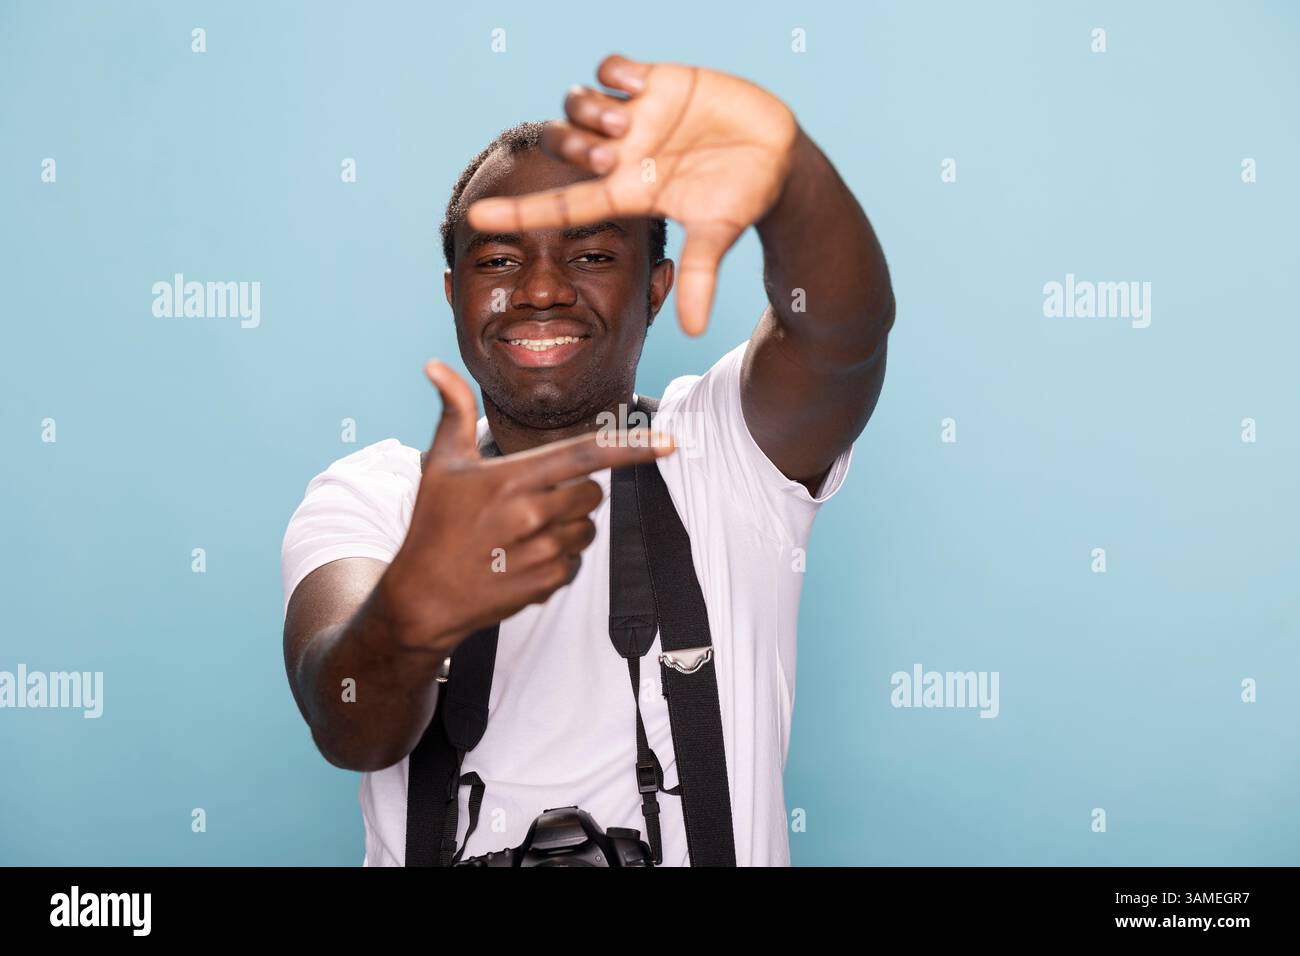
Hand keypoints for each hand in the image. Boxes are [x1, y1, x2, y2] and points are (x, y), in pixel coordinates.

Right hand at [378, 360, 674, 656]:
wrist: (423, 598)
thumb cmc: (432, 524)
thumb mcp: (441, 464)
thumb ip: (454, 411)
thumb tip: (436, 366)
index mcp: (512, 478)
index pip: (586, 455)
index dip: (633, 448)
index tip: (672, 442)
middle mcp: (531, 514)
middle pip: (592, 494)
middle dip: (574, 494)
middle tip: (531, 503)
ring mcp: (540, 552)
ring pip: (587, 529)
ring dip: (566, 527)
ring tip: (522, 534)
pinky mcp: (545, 584)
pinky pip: (575, 563)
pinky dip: (556, 559)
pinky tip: (520, 560)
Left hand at [465, 54, 799, 336]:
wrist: (776, 157)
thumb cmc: (743, 199)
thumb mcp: (717, 235)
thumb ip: (700, 278)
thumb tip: (692, 331)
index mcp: (627, 193)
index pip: (562, 205)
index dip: (519, 212)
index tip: (475, 217)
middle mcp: (622, 156)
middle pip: (563, 146)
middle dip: (574, 148)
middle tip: (611, 154)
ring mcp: (636, 119)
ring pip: (578, 104)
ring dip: (589, 111)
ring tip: (626, 123)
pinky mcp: (657, 84)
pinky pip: (612, 70)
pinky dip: (613, 73)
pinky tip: (637, 85)